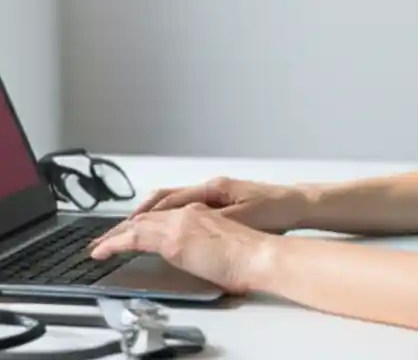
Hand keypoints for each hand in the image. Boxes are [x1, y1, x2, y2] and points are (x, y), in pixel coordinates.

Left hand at [88, 203, 274, 294]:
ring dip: (115, 234)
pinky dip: (115, 243)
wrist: (261, 254)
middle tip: (105, 239)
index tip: (130, 232)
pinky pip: (136, 237)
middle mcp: (188, 212)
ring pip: (138, 223)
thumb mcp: (224, 245)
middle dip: (124, 227)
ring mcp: (180, 222)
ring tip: (98, 246)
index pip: (163, 215)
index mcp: (200, 213)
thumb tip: (200, 257)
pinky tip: (102, 251)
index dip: (143, 223)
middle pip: (147, 216)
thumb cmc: (251, 255)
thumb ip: (206, 246)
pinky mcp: (175, 238)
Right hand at [100, 176, 310, 236]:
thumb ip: (215, 220)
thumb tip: (187, 222)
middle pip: (165, 197)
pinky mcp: (221, 203)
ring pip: (173, 201)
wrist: (298, 204)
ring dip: (153, 213)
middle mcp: (210, 188)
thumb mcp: (244, 217)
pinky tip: (164, 228)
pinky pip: (185, 207)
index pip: (168, 200)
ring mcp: (215, 194)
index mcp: (213, 189)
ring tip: (133, 229)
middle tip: (118, 230)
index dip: (144, 216)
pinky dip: (168, 216)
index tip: (124, 228)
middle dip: (140, 213)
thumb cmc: (276, 209)